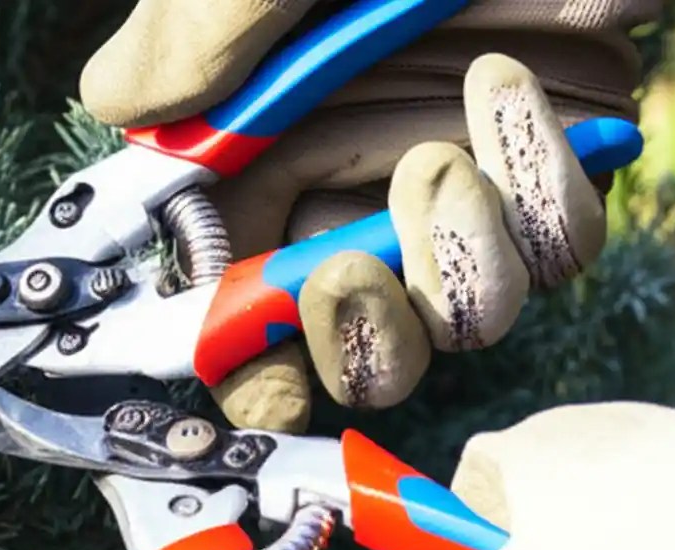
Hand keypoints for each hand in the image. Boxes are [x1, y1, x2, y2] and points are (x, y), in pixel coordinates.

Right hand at [81, 0, 661, 432]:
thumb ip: (189, 34)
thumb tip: (115, 106)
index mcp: (256, 164)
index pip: (242, 316)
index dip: (254, 375)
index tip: (269, 390)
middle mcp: (349, 190)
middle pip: (366, 355)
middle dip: (367, 335)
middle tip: (351, 265)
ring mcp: (455, 190)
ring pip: (470, 318)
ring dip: (456, 259)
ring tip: (439, 158)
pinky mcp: (546, 169)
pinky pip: (559, 245)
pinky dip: (539, 190)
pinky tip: (507, 91)